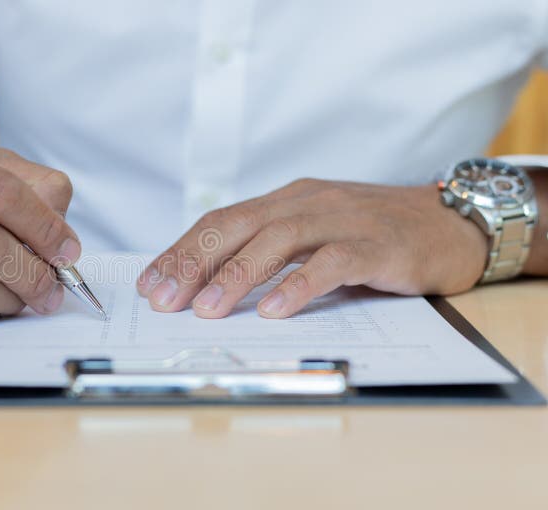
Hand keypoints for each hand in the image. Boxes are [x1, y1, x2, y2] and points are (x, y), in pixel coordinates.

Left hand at [137, 179, 487, 318]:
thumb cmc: (374, 236)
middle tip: (163, 299)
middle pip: (238, 226)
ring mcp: (342, 220)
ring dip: (237, 276)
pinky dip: (299, 285)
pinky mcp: (376, 244)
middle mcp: (307, 202)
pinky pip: (331, 262)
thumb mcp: (314, 235)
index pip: (221, 221)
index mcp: (286, 200)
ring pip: (277, 240)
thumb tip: (210, 285)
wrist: (450, 224)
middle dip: (194, 262)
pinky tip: (275, 310)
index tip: (150, 283)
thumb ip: (271, 251)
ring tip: (207, 311)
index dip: (181, 251)